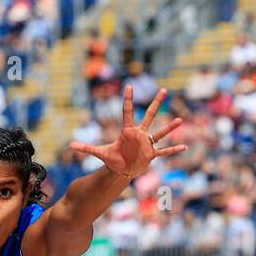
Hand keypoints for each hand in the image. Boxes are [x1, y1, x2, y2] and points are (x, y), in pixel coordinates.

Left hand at [70, 84, 186, 178]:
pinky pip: (164, 151)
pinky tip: (184, 147)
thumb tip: (70, 144)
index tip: (129, 85)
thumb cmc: (112, 159)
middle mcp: (140, 134)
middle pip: (150, 115)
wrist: (121, 170)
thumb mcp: (99, 153)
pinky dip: (173, 150)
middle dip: (156, 103)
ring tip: (180, 120)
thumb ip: (86, 148)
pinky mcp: (151, 155)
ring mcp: (147, 144)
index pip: (128, 112)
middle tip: (163, 90)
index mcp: (127, 131)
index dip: (128, 99)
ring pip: (160, 133)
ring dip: (170, 127)